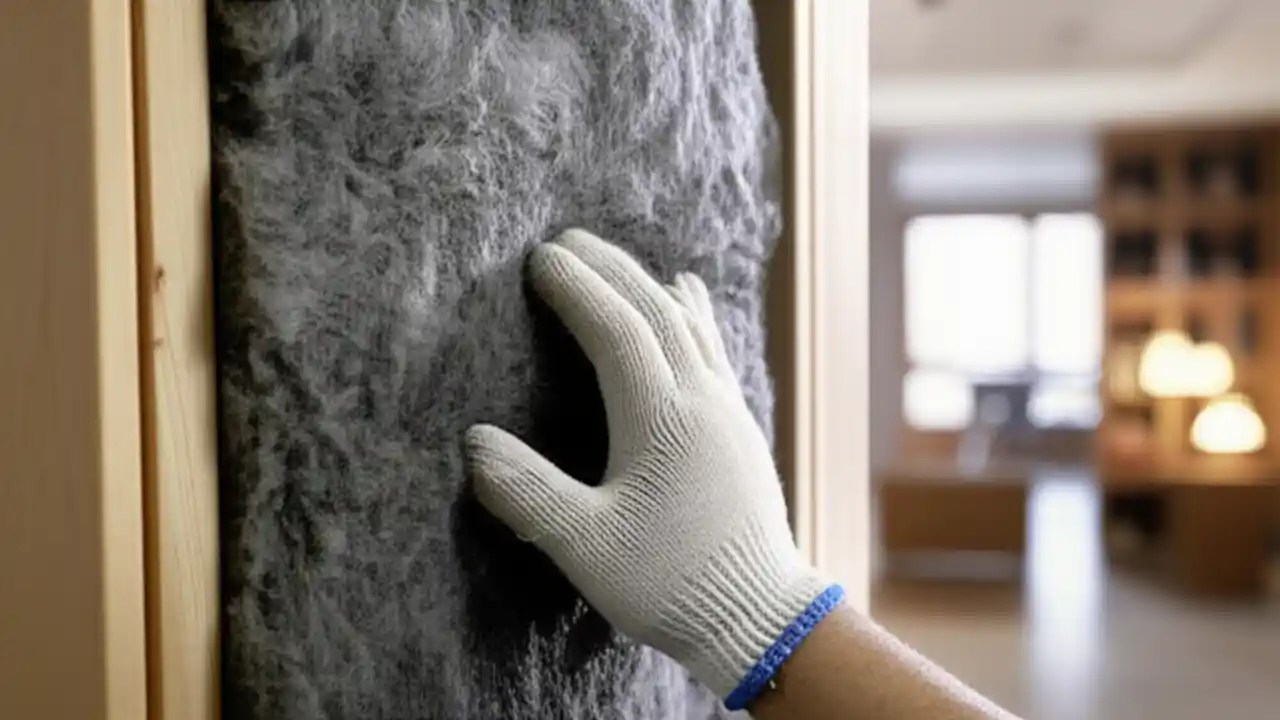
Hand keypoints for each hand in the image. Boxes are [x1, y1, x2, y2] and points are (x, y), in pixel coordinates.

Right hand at [466, 229, 839, 708]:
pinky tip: (686, 300)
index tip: (540, 258)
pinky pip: (712, 346)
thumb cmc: (670, 585)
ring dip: (648, 283)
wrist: (760, 616)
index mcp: (661, 422)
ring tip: (615, 259)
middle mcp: (701, 402)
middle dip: (610, 269)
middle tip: (568, 240)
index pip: (617, 331)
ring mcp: (728, 411)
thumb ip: (528, 493)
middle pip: (656, 312)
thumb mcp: (586, 548)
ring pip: (690, 324)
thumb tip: (474, 441)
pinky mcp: (741, 428)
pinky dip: (689, 311)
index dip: (577, 289)